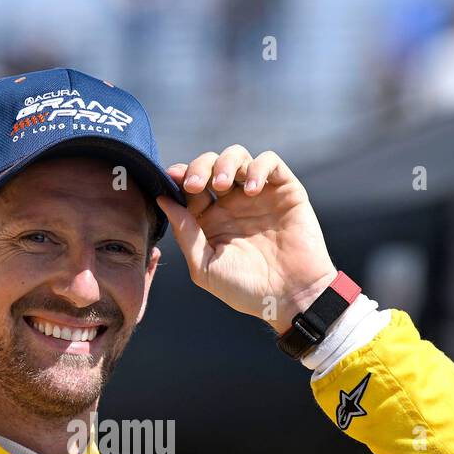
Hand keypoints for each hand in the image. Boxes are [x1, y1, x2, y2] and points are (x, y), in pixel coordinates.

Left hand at [157, 146, 335, 332]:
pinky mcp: (285, 190)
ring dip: (225, 163)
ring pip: (237, 156)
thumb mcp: (205, 266)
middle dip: (199, 167)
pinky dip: (258, 168)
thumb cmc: (245, 289)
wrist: (290, 298)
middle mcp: (232, 203)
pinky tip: (252, 190)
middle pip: (211, 165)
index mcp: (210, 220)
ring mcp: (258, 195)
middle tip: (196, 186)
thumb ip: (184, 232)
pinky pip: (270, 162)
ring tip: (223, 185)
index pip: (190, 186)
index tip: (172, 179)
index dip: (179, 178)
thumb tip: (162, 199)